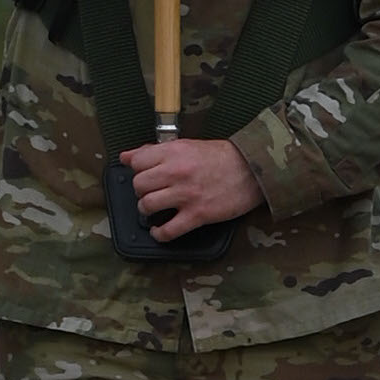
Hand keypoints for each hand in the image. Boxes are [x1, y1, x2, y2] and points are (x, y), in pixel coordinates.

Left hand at [119, 133, 265, 240]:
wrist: (252, 169)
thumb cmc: (222, 156)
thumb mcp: (187, 145)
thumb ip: (156, 151)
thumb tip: (126, 156)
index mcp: (174, 152)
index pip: (136, 163)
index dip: (137, 170)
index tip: (145, 174)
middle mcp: (176, 172)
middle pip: (139, 186)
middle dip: (141, 191)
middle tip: (151, 192)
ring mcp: (186, 195)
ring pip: (147, 206)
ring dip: (147, 211)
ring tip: (155, 210)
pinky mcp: (197, 214)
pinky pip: (168, 230)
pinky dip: (160, 234)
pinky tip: (160, 232)